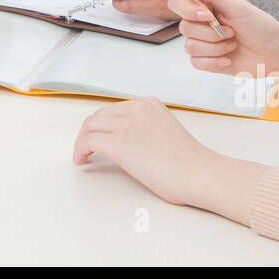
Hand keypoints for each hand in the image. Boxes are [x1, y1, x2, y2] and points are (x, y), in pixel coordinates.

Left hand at [73, 97, 213, 205]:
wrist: (198, 173)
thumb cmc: (190, 163)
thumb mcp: (166, 131)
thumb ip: (148, 129)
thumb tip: (131, 143)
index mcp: (149, 105)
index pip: (115, 109)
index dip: (103, 125)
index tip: (100, 137)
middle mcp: (136, 109)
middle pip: (99, 116)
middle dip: (90, 131)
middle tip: (88, 147)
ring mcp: (126, 124)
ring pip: (89, 126)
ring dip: (82, 140)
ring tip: (83, 155)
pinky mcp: (118, 142)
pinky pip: (87, 141)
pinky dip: (80, 150)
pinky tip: (82, 160)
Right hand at [170, 0, 278, 75]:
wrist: (276, 53)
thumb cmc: (261, 27)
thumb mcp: (239, 7)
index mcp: (206, 6)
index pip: (178, 2)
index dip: (187, 9)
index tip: (207, 15)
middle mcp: (201, 24)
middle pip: (185, 28)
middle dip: (211, 33)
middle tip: (232, 32)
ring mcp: (203, 43)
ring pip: (190, 47)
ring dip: (216, 48)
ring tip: (234, 44)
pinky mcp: (206, 61)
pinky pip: (196, 63)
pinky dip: (214, 62)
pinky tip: (228, 59)